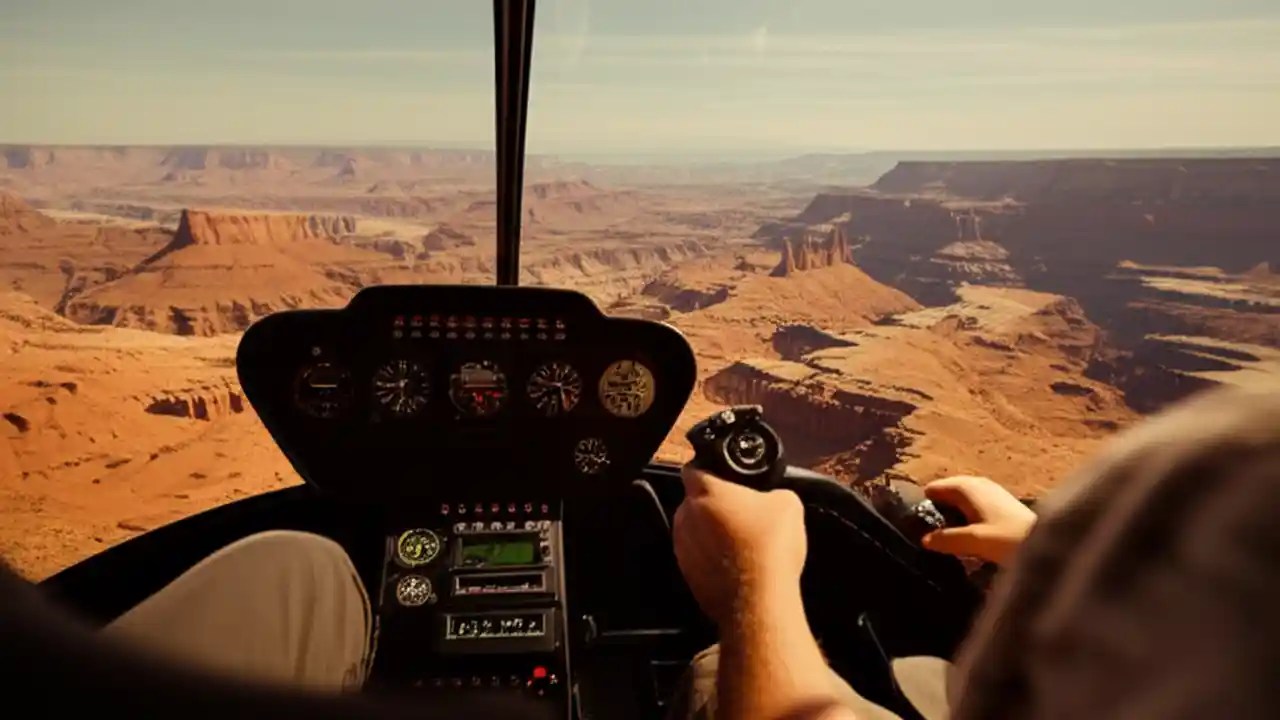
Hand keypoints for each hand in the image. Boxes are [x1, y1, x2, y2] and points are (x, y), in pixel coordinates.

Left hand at [672, 464, 806, 626]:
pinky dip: (710, 558)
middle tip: (741, 513)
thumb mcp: (788, 503)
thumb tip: (769, 498)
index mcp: (706, 491)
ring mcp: (682, 548)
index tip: (724, 478)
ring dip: (710, 533)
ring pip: (694, 530)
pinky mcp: (686, 574)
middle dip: (713, 505)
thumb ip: (771, 492)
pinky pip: (696, 557)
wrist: (758, 600)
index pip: (693, 468)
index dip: (709, 470)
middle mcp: (686, 516)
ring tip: (740, 543)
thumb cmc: (770, 545)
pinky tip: (735, 566)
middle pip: (694, 501)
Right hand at [921, 475, 1035, 565]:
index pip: (934, 488)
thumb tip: (924, 539)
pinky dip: (968, 518)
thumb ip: (946, 539)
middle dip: (939, 510)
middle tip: (933, 536)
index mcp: (967, 486)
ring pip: (961, 500)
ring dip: (954, 516)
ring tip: (950, 539)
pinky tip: (970, 536)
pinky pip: (974, 506)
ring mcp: (991, 491)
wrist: (1050, 541)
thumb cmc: (1009, 538)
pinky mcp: (1001, 502)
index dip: (925, 505)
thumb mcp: (973, 541)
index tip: (919, 527)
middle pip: (947, 493)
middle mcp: (977, 483)